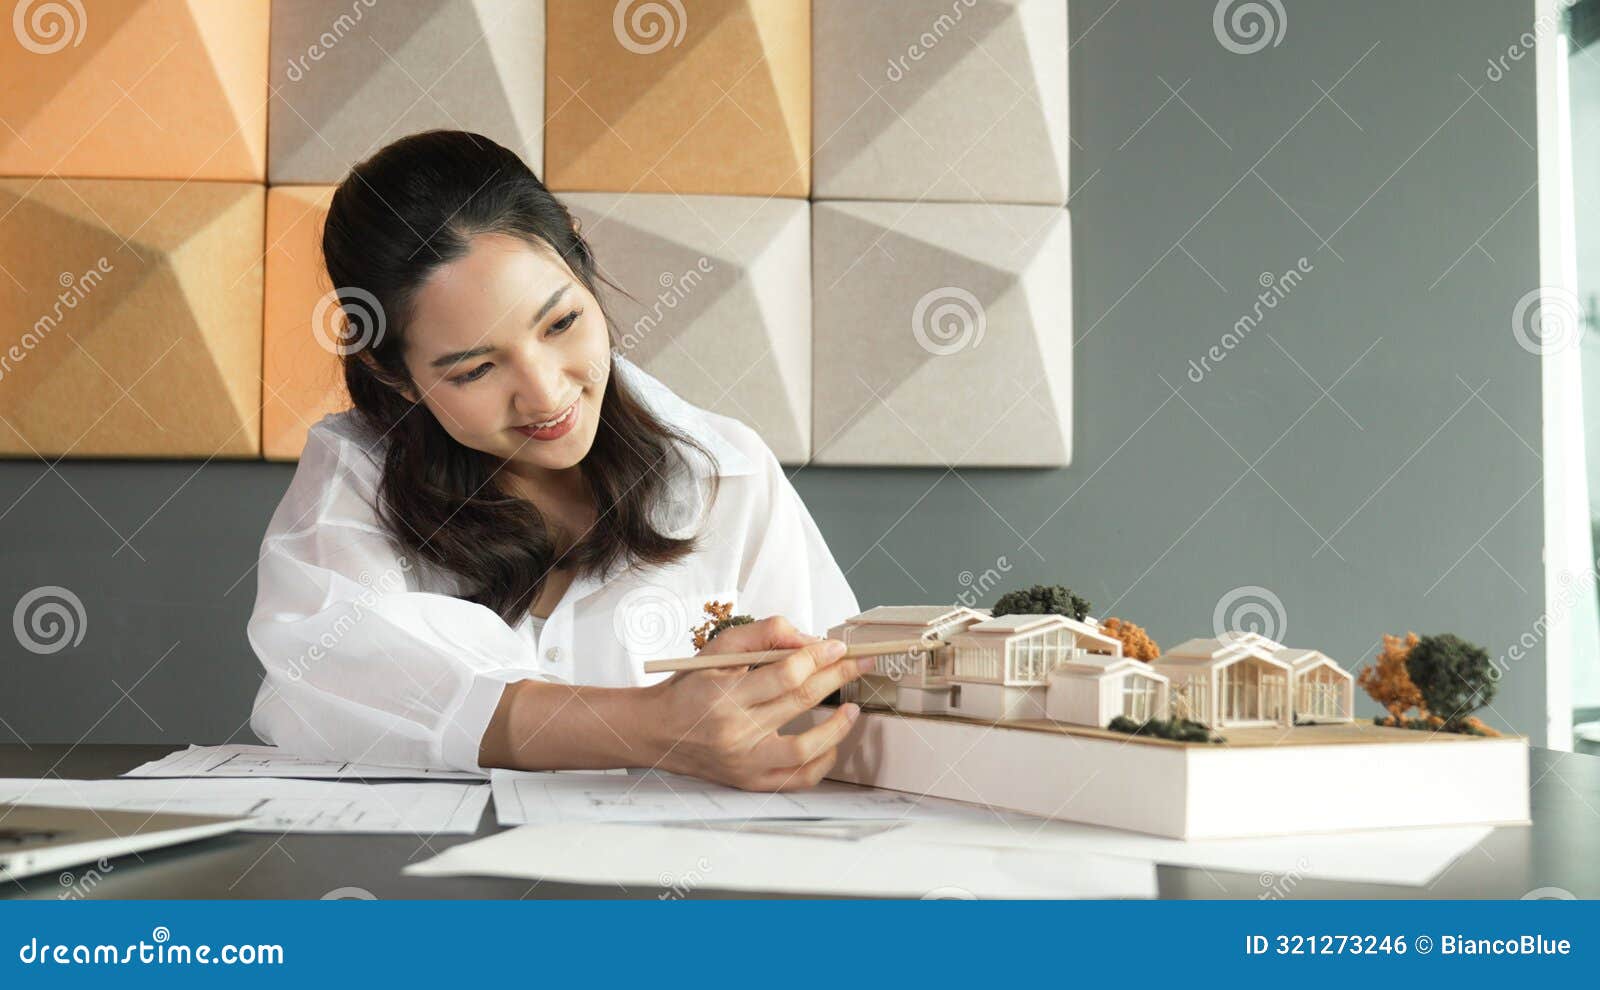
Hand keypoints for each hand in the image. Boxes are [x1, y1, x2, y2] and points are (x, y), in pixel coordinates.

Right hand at [638, 615, 872, 790]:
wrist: (658, 730)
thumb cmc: (690, 686)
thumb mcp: (719, 648)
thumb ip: (764, 634)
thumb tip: (808, 640)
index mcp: (725, 695)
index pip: (785, 673)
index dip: (819, 656)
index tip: (837, 647)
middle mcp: (735, 731)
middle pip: (801, 701)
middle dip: (838, 677)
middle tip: (860, 664)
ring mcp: (745, 762)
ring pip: (804, 749)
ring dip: (837, 727)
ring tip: (852, 708)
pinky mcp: (750, 781)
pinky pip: (797, 779)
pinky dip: (822, 763)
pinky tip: (832, 743)